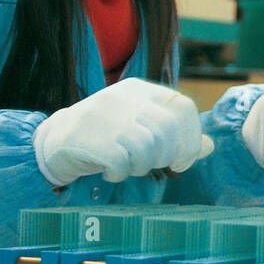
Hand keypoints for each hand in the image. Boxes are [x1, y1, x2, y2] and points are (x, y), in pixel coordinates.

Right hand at [33, 78, 214, 186]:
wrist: (54, 141)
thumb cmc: (105, 137)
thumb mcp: (141, 128)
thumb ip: (174, 135)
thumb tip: (209, 147)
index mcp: (140, 90)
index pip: (183, 107)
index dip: (190, 138)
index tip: (182, 161)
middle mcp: (125, 98)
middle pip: (168, 129)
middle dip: (165, 156)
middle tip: (150, 166)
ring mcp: (106, 116)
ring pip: (147, 147)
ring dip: (141, 166)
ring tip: (126, 167)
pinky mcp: (90, 137)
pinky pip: (121, 162)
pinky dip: (119, 174)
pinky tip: (109, 172)